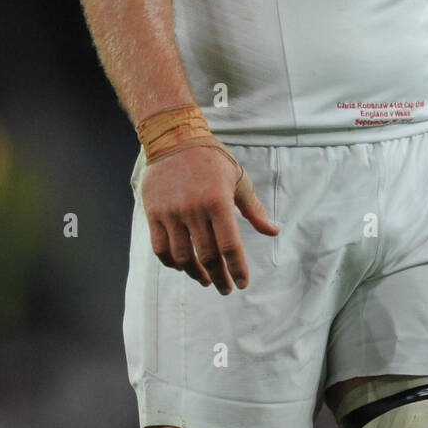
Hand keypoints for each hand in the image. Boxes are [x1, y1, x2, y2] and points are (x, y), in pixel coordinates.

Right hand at [140, 144, 278, 292]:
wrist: (174, 139)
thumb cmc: (212, 159)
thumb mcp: (238, 180)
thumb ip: (254, 209)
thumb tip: (273, 231)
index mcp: (218, 202)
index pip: (229, 245)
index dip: (237, 268)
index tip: (242, 283)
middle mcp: (194, 210)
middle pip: (207, 256)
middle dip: (219, 277)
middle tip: (225, 288)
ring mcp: (171, 213)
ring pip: (182, 256)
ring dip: (195, 273)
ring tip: (206, 279)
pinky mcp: (154, 213)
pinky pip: (160, 248)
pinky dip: (171, 263)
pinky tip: (182, 267)